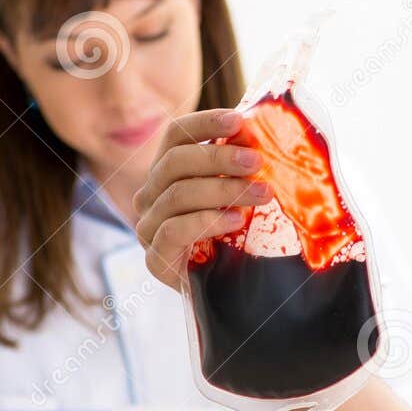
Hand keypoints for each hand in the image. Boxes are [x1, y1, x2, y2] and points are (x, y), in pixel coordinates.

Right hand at [132, 109, 273, 289]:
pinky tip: (236, 220)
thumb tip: (255, 131)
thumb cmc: (236, 234)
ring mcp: (148, 227)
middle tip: (258, 162)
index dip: (204, 122)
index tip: (239, 120)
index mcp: (168, 171)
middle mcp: (151, 195)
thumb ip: (241, 165)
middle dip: (220, 158)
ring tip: (262, 194)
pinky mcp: (155, 259)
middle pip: (175, 162)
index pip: (176, 135)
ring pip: (177, 194)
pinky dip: (207, 220)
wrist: (227, 289)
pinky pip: (174, 230)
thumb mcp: (240, 193)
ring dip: (223, 189)